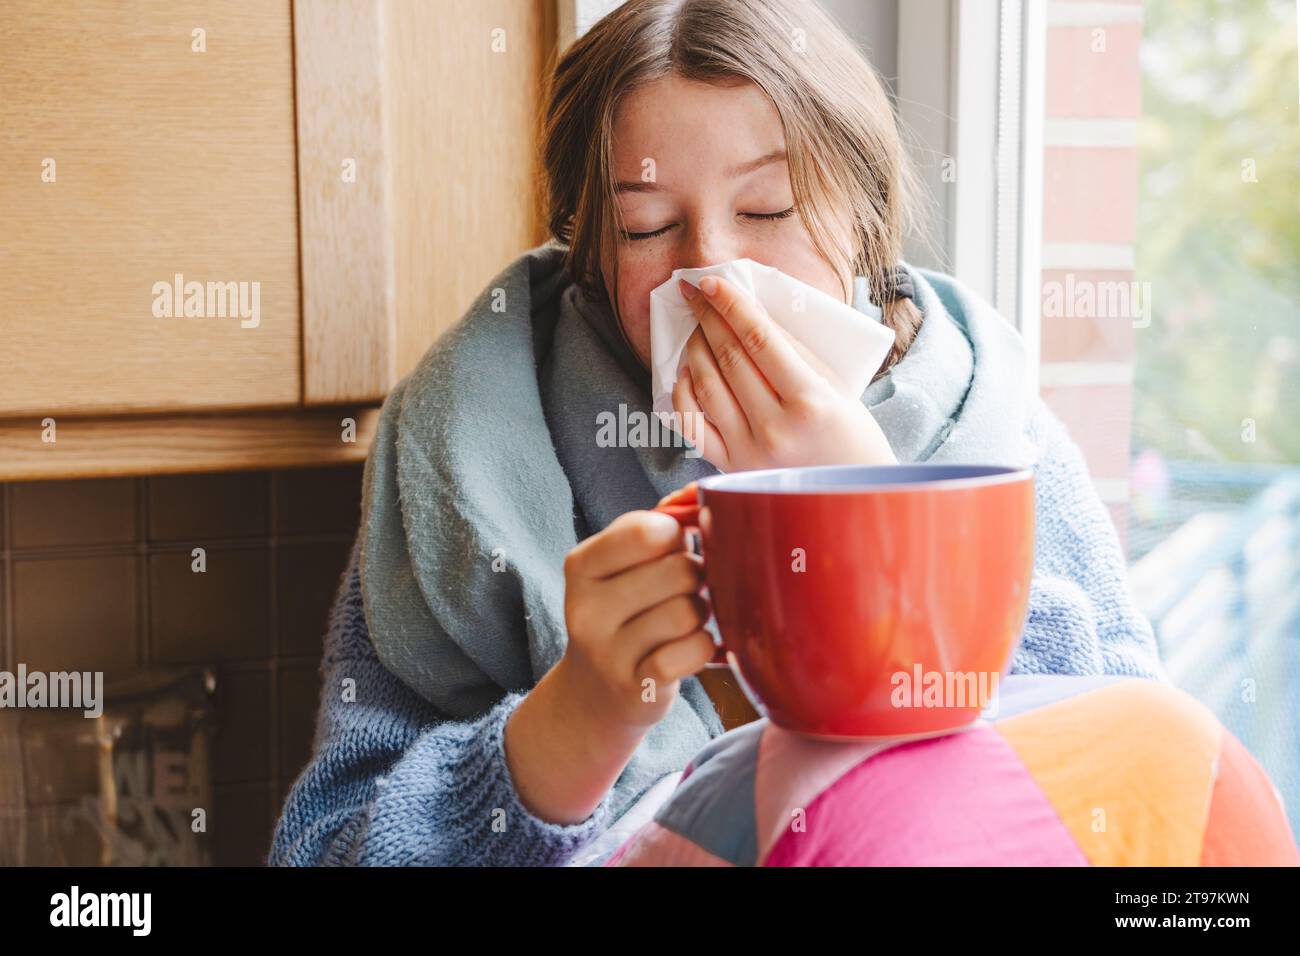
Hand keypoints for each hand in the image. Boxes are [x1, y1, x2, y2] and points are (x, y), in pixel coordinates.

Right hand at [557, 509, 715, 729]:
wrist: (595, 692)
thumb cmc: (624, 612)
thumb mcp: (619, 565)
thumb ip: (654, 527)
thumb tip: (703, 497)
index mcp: (580, 565)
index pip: (648, 530)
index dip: (677, 536)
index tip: (672, 549)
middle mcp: (585, 608)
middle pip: (679, 571)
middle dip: (695, 577)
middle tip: (685, 590)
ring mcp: (607, 652)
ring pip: (689, 611)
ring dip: (701, 613)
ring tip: (685, 619)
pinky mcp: (637, 687)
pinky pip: (694, 650)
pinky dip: (703, 647)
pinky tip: (689, 648)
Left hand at [671, 274, 896, 471]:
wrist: (850, 494)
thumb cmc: (850, 434)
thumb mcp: (834, 385)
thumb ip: (793, 350)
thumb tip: (749, 314)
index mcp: (809, 400)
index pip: (758, 338)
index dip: (730, 305)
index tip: (710, 282)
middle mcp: (775, 427)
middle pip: (728, 358)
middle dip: (707, 319)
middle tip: (695, 296)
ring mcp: (749, 451)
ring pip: (706, 386)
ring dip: (693, 350)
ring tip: (695, 330)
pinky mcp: (732, 467)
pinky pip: (693, 425)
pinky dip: (683, 393)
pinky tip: (686, 373)